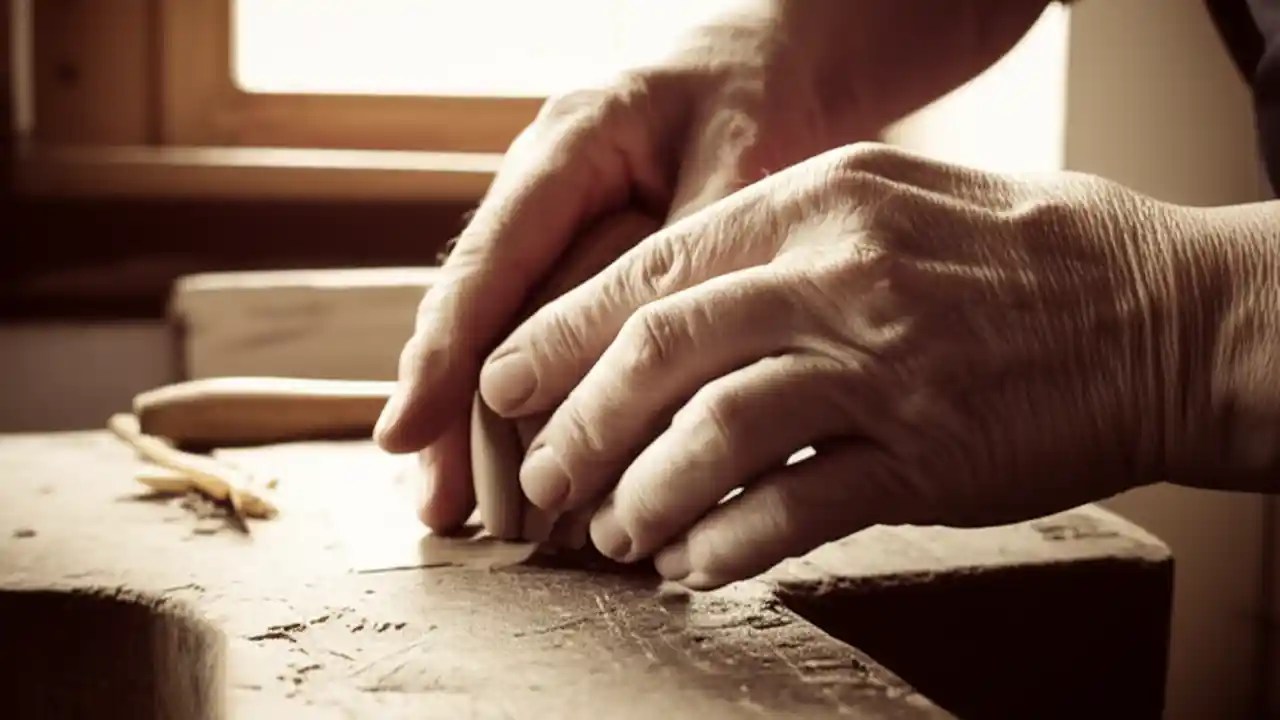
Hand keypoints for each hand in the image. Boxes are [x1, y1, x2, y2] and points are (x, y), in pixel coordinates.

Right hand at [375, 5, 862, 530]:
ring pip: (505, 335)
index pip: (489, 261)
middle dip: (451, 414)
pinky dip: (540, 407)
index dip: (444, 355)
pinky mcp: (584, 267)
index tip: (406, 433)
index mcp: (568, 149)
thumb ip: (693, 253)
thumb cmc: (759, 97)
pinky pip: (548, 340)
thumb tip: (642, 364)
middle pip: (479, 313)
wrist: (776, 66)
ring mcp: (558, 232)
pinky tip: (526, 469)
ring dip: (486, 424)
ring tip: (466, 510)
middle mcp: (542, 193)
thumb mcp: (742, 159)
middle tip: (438, 508)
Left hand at [480, 143, 1223, 588]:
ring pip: (719, 432)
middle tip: (540, 478)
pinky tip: (693, 564)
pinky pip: (800, 508)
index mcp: (819, 203)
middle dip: (580, 423)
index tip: (507, 383)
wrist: (1166, 315)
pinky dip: (729, 542)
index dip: (562, 333)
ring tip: (611, 535)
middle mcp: (840, 277)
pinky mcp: (930, 459)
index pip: (654, 269)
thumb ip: (785, 243)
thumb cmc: (1024, 258)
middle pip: (664, 350)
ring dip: (644, 493)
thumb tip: (678, 310)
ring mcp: (886, 368)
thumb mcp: (896, 203)